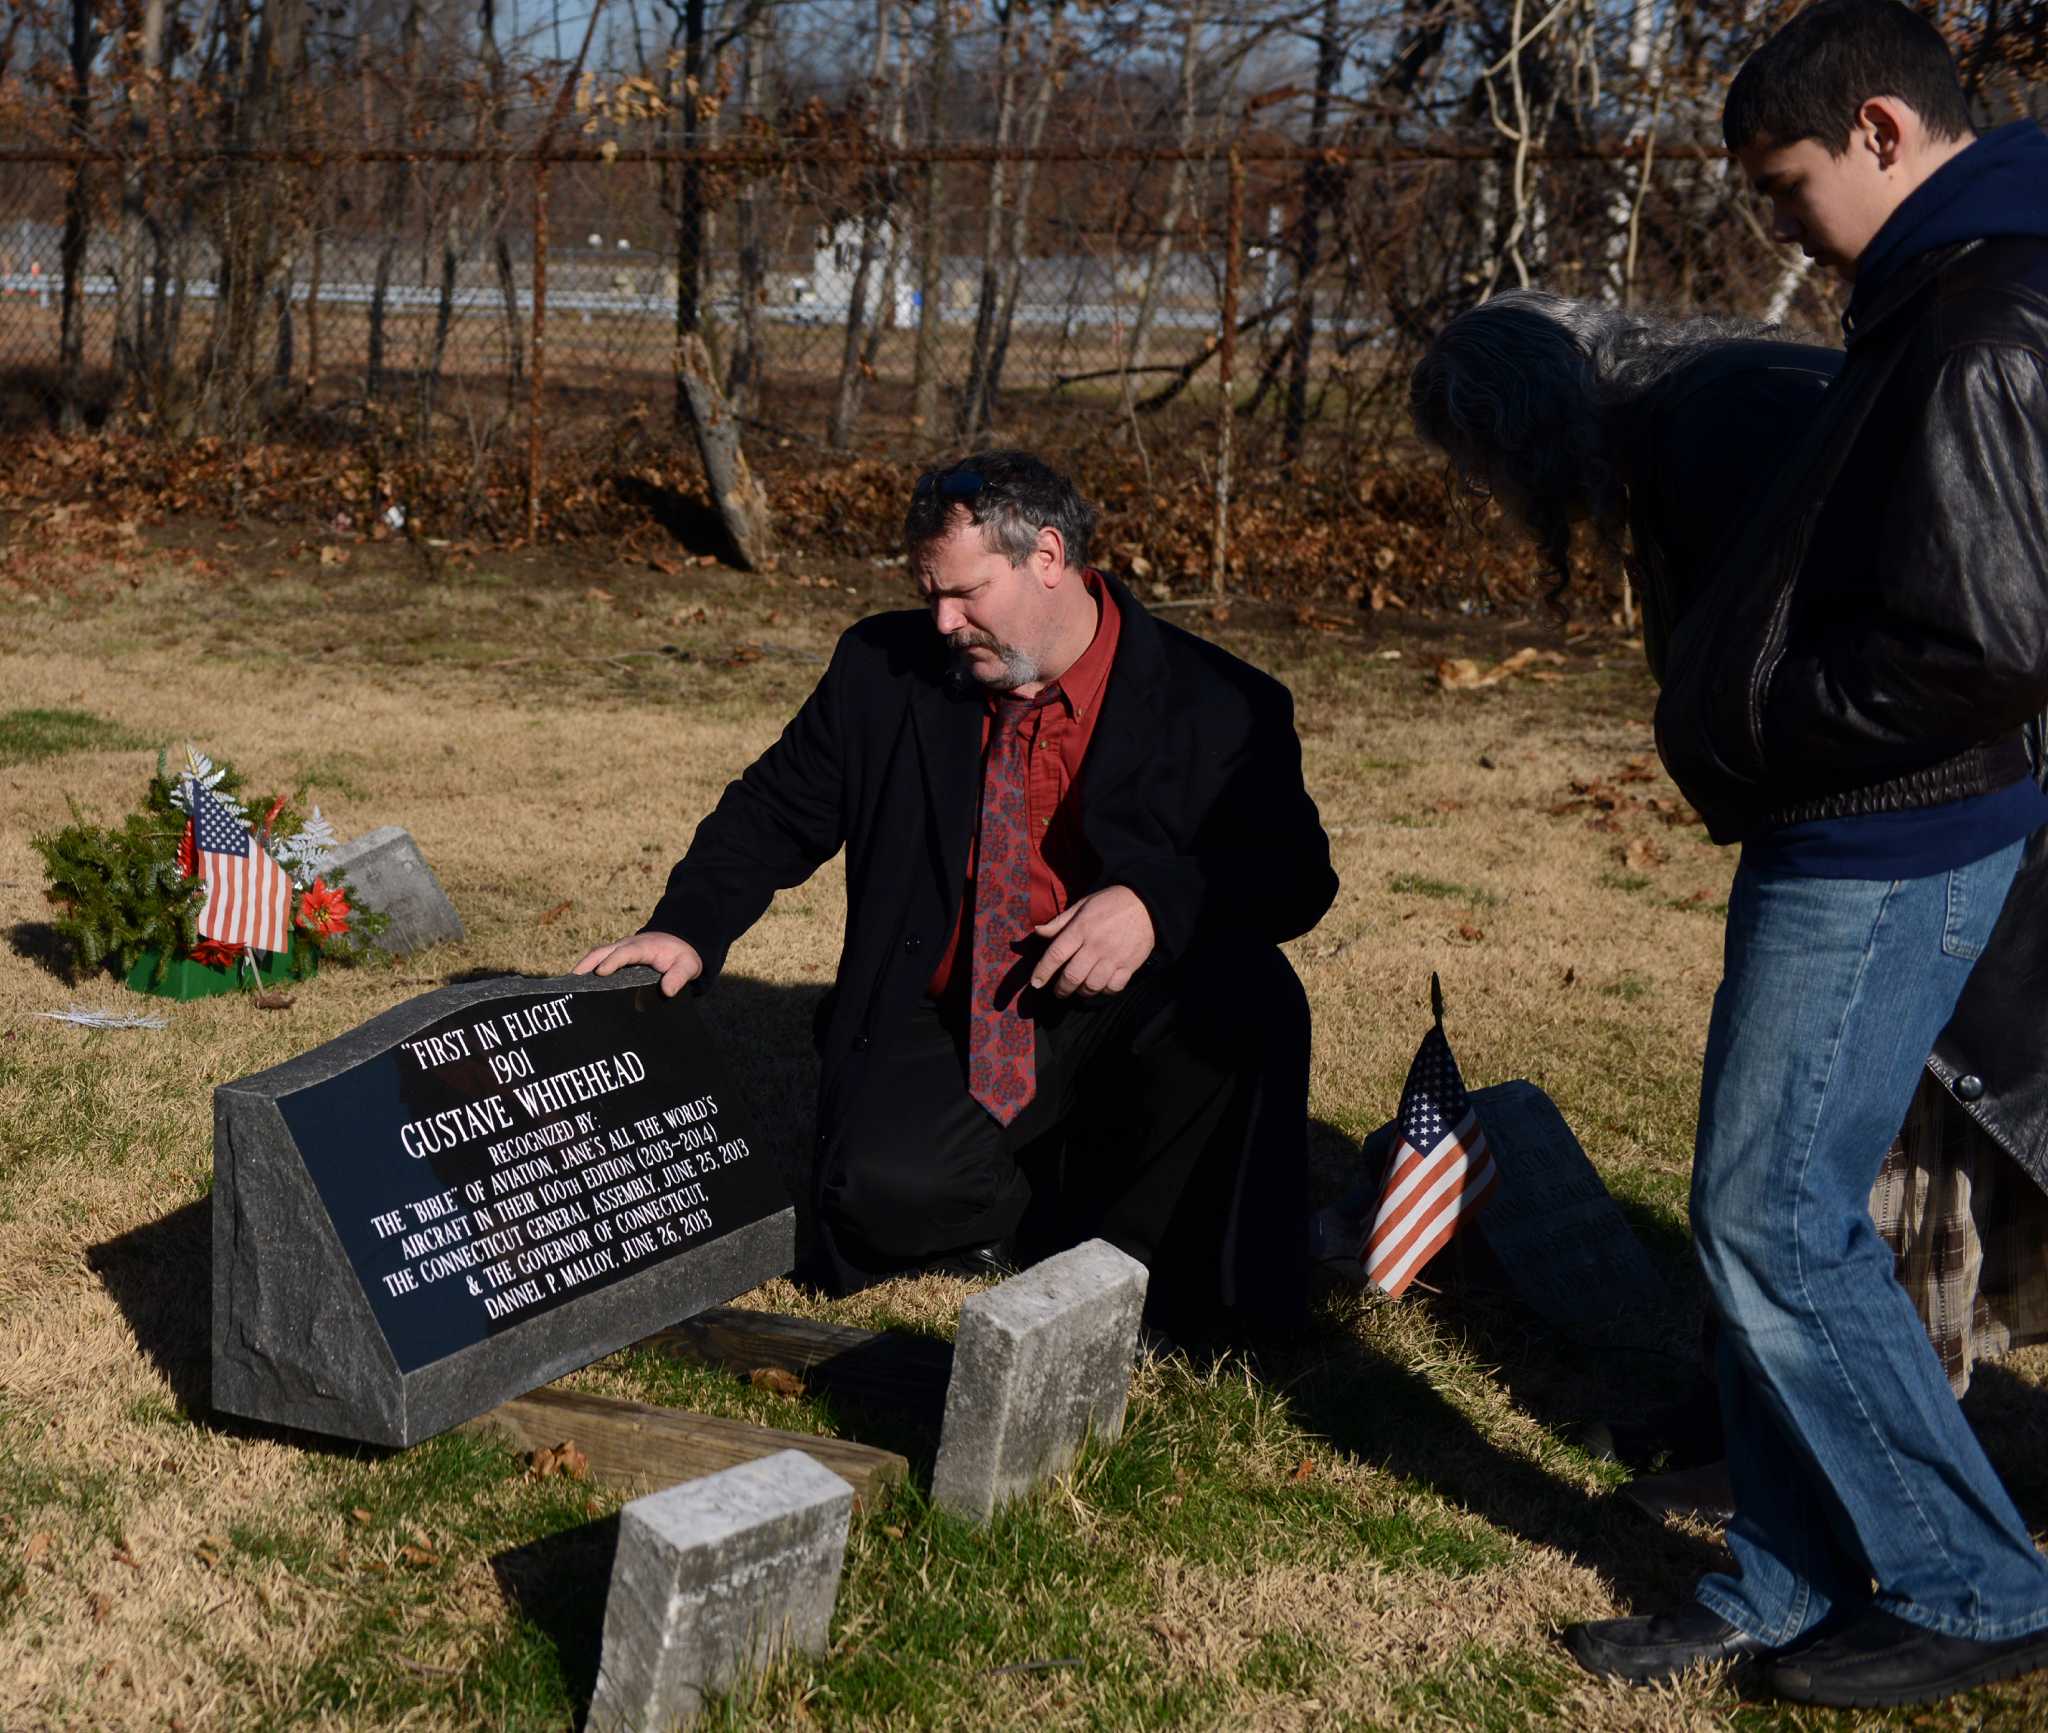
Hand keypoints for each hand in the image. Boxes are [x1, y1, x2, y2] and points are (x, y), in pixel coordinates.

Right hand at [572, 931, 703, 997]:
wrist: (678, 943)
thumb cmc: (681, 957)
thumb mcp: (688, 966)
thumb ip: (679, 976)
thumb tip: (668, 991)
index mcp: (643, 947)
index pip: (624, 953)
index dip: (612, 962)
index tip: (601, 973)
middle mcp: (626, 945)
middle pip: (602, 951)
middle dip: (587, 964)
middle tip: (572, 981)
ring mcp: (618, 950)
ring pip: (596, 955)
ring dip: (582, 968)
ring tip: (569, 987)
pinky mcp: (615, 957)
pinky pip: (598, 961)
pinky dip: (586, 971)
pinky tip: (577, 988)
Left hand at [1029, 886, 1154, 997]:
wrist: (1148, 903)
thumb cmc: (1111, 902)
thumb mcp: (1083, 904)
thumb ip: (1060, 921)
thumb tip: (1038, 931)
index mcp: (1081, 928)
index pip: (1056, 954)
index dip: (1043, 971)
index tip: (1036, 983)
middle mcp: (1096, 945)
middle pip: (1072, 976)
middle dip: (1061, 989)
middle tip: (1059, 992)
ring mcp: (1114, 957)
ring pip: (1092, 986)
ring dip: (1082, 992)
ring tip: (1079, 990)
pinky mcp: (1130, 965)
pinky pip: (1113, 987)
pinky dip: (1104, 991)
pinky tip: (1101, 987)